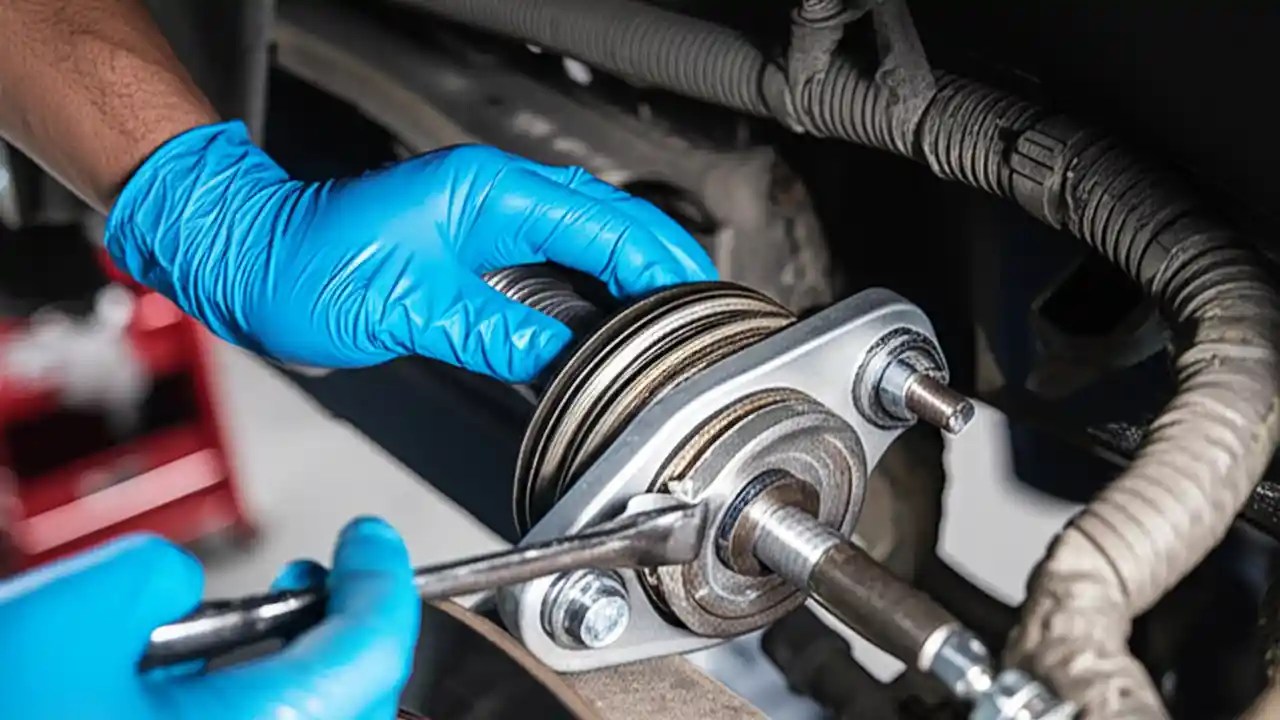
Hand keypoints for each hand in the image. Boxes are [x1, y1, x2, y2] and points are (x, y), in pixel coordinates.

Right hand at [0, 517, 419, 719]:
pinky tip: (206, 690)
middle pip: (352, 702)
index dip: (381, 579)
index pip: (370, 652)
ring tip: (262, 627)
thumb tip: (181, 597)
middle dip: (348, 627)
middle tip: (325, 576)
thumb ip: (156, 578)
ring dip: (302, 676)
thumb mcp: (68, 617)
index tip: (371, 540)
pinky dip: (256, 713)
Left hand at [105, 121, 716, 381]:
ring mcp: (491, 223)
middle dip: (665, 270)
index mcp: (489, 193)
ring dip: (631, 286)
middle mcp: (498, 198)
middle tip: (704, 320)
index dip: (660, 270)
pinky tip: (605, 335)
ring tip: (669, 333)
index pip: (606, 227)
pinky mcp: (477, 252)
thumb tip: (564, 358)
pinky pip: (554, 270)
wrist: (250, 260)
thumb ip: (495, 333)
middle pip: (614, 227)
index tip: (697, 310)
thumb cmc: (304, 267)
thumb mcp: (406, 309)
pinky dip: (589, 300)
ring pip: (590, 246)